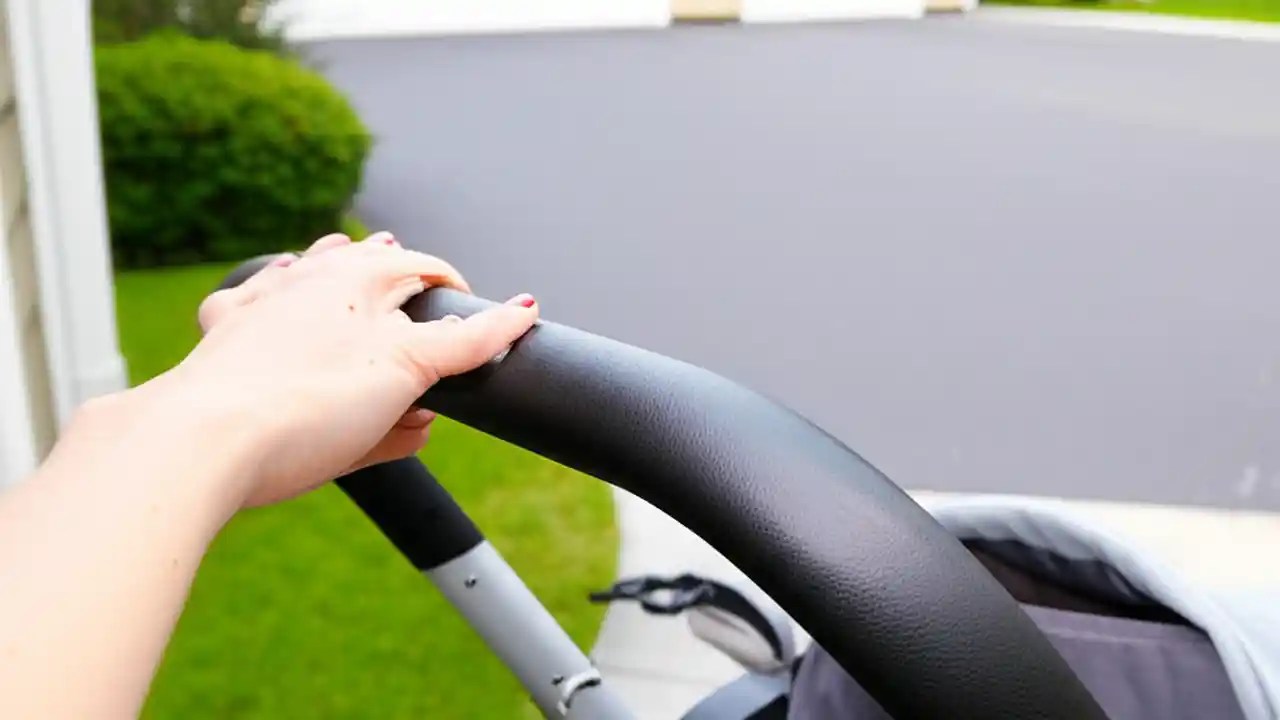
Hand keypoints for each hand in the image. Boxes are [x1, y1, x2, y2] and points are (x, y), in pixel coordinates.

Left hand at [166, 232, 536, 506]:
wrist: (201, 445)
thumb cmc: (306, 402)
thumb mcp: (407, 368)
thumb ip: (469, 339)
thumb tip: (524, 307)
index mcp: (353, 275)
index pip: (423, 267)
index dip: (456, 292)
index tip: (478, 322)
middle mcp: (304, 282)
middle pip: (368, 278)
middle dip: (403, 308)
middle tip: (425, 336)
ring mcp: (260, 314)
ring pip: (318, 299)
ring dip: (351, 322)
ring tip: (368, 336)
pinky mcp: (224, 351)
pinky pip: (268, 333)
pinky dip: (290, 339)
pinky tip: (290, 348)